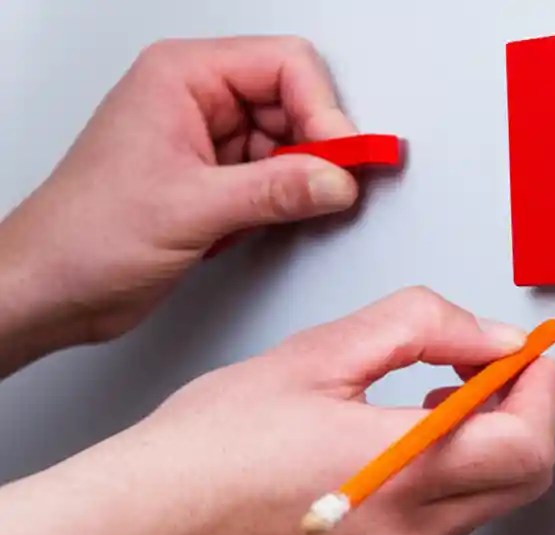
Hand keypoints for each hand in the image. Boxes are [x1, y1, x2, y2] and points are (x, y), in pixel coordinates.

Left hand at [0, 36, 360, 366]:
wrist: (50, 288)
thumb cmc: (84, 235)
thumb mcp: (193, 209)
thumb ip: (276, 191)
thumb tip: (338, 180)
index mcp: (182, 77)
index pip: (284, 65)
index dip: (323, 110)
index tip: (343, 157)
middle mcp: (196, 99)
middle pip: (295, 100)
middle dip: (319, 145)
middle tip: (337, 186)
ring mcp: (207, 139)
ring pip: (290, 141)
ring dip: (304, 177)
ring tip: (297, 208)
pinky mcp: (216, 178)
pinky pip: (276, 175)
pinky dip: (288, 198)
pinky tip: (274, 219)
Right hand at [58, 288, 554, 534]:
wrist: (143, 525)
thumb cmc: (209, 445)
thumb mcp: (320, 353)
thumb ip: (422, 327)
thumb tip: (491, 336)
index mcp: (397, 473)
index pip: (527, 443)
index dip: (539, 389)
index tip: (525, 354)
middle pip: (524, 480)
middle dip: (524, 416)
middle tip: (490, 372)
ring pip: (487, 504)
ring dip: (485, 448)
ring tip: (436, 403)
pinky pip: (443, 530)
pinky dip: (447, 483)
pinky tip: (401, 450)